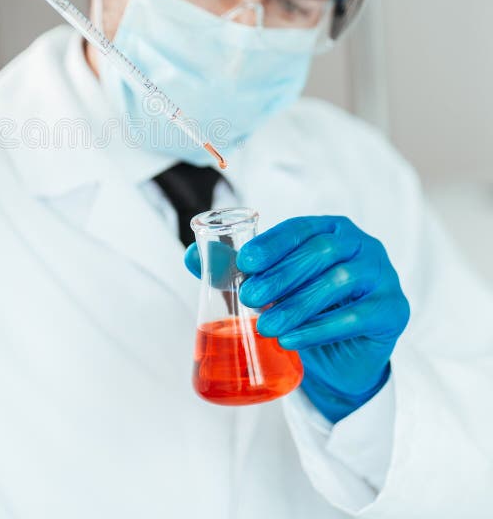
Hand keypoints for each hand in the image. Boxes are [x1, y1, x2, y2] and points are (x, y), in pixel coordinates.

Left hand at [185, 216, 409, 421]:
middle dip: (280, 275)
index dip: (272, 243)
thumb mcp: (272, 286)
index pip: (301, 229)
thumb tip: (191, 255)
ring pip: (336, 285)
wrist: (344, 355)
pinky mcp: (393, 311)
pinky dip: (318, 329)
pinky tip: (291, 340)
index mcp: (333, 229)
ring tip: (264, 325)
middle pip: (319, 254)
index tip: (244, 261)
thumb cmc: (305, 307)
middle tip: (248, 295)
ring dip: (296, 305)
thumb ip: (236, 267)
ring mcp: (383, 277)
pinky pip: (354, 318)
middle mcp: (362, 246)